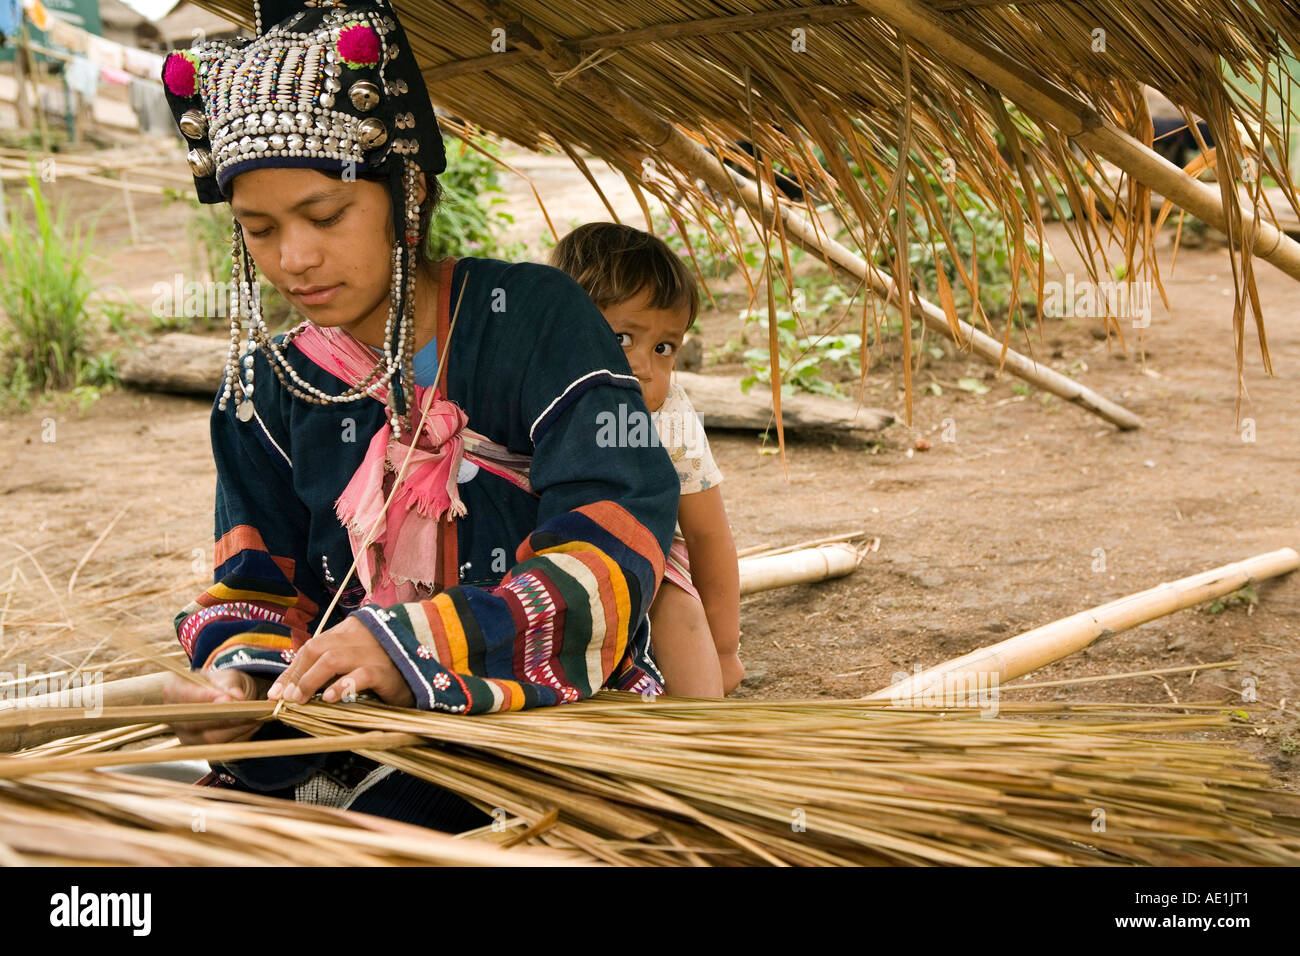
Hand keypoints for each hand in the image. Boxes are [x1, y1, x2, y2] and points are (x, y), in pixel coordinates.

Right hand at [163, 668, 264, 745]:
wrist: (220, 699)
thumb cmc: (220, 684)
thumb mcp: (225, 676)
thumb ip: (229, 685)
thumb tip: (237, 698)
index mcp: (174, 691)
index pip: (184, 696)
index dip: (204, 698)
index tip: (227, 698)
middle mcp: (174, 717)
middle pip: (195, 723)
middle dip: (225, 718)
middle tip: (248, 710)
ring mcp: (186, 737)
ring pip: (210, 739)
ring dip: (237, 729)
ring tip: (256, 716)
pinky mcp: (202, 750)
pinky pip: (222, 748)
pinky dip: (241, 737)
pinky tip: (253, 725)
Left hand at [267, 615, 414, 707]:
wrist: (423, 667)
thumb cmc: (386, 666)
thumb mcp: (357, 658)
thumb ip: (333, 662)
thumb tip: (297, 683)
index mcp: (348, 631)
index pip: (311, 646)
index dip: (291, 669)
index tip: (276, 691)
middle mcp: (357, 638)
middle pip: (316, 649)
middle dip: (297, 674)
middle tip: (286, 697)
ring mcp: (371, 653)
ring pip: (332, 659)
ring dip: (311, 680)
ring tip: (301, 699)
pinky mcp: (385, 671)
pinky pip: (360, 675)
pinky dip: (342, 685)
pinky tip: (330, 697)